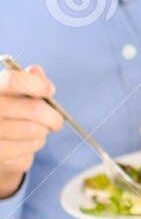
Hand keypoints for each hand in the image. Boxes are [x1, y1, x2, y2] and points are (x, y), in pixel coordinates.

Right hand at [0, 64, 63, 196]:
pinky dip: (36, 144)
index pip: (12, 81)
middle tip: (57, 121)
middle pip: (32, 109)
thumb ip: (25, 79)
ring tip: (41, 130)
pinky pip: (29, 147)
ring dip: (44, 131)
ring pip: (33, 130)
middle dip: (52, 116)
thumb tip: (36, 71)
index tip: (51, 90)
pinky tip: (30, 141)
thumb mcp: (11, 92)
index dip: (37, 84)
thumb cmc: (5, 112)